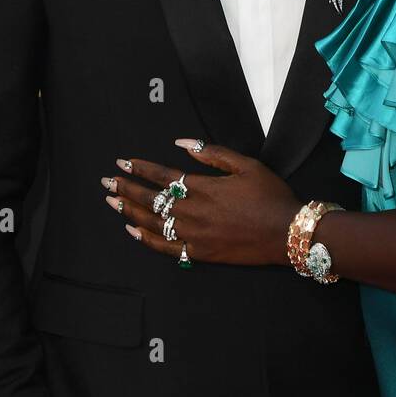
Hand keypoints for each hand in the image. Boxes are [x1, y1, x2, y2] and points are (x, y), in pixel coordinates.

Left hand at [101, 143, 301, 266]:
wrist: (289, 233)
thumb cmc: (270, 196)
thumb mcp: (247, 165)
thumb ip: (212, 153)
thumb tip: (182, 143)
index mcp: (204, 188)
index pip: (163, 176)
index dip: (141, 169)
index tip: (123, 162)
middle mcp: (194, 212)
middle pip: (152, 199)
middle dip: (127, 188)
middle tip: (107, 181)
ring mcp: (196, 235)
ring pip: (154, 223)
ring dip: (130, 210)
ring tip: (112, 201)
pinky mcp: (201, 253)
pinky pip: (167, 248)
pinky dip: (148, 240)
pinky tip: (133, 231)